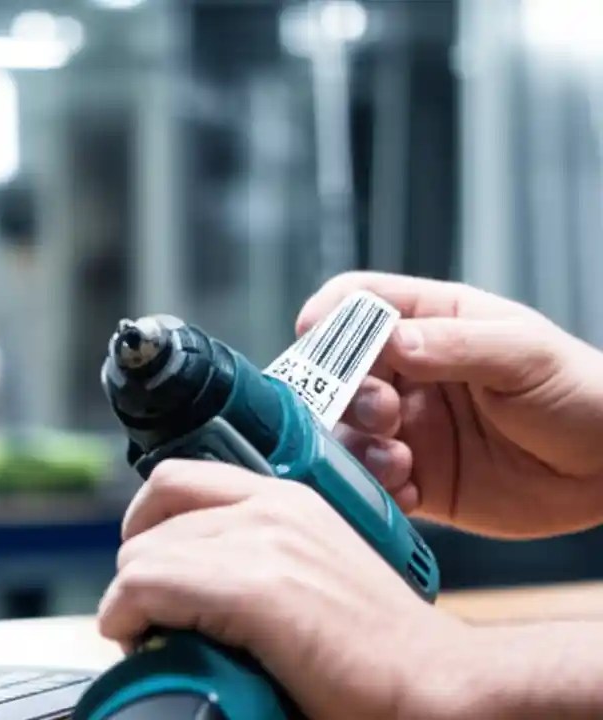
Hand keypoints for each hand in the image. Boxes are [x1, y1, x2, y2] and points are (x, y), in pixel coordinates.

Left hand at [98, 460, 474, 719]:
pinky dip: (127, 618)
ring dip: (131, 603)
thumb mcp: (312, 571)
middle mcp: (272, 509)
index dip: (145, 526)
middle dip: (138, 575)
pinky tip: (143, 641)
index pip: (174, 480)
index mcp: (286, 498)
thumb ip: (257, 557)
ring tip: (154, 639)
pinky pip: (145, 587)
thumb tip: (190, 583)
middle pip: (151, 525)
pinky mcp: (254, 589)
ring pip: (141, 558)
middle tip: (149, 620)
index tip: (147, 569)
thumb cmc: (379, 648)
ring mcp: (263, 544)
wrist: (439, 685)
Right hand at [299, 272, 602, 537]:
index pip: (359, 302)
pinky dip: (376, 489)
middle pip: (338, 372)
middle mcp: (410, 374)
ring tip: (395, 460)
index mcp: (432, 323)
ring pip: (345, 431)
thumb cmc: (582, 392)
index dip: (329, 314)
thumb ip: (453, 344)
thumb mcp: (522, 354)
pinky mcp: (418, 479)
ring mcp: (409, 428)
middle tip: (380, 412)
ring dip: (355, 446)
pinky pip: (372, 483)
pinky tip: (407, 490)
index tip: (312, 334)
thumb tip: (388, 340)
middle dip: (343, 392)